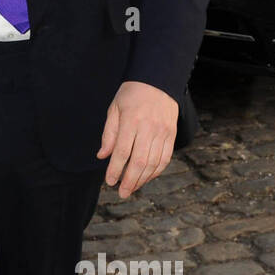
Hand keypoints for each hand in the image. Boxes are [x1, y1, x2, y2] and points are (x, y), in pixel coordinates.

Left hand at [96, 80, 177, 198]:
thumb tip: (102, 156)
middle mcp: (149, 128)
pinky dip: (156, 171)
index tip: (109, 182)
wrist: (158, 80)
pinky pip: (165, 158)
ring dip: (143, 179)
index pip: (122, 152)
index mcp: (131, 121)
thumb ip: (108, 134)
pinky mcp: (172, 135)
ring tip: (132, 188)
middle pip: (139, 161)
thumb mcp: (114, 109)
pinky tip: (146, 178)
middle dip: (129, 181)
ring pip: (154, 163)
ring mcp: (163, 132)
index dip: (115, 170)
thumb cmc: (131, 94)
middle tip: (122, 193)